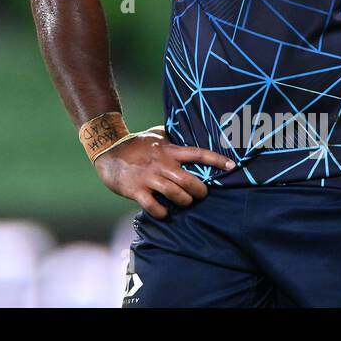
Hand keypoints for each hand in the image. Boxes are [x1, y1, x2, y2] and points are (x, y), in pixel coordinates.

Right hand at [94, 126, 234, 217]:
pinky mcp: (136, 190)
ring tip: (185, 203)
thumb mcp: (155, 135)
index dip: (216, 160)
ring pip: (175, 194)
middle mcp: (161, 164)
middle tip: (201, 194)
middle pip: (189, 180)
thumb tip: (188, 128)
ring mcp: (149, 178)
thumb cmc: (135, 144)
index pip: (197, 153)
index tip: (232, 166)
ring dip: (184, 202)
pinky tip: (164, 212)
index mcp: (169, 151)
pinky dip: (162, 212)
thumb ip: (172, 136)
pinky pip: (154, 206)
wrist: (108, 151)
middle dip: (200, 191)